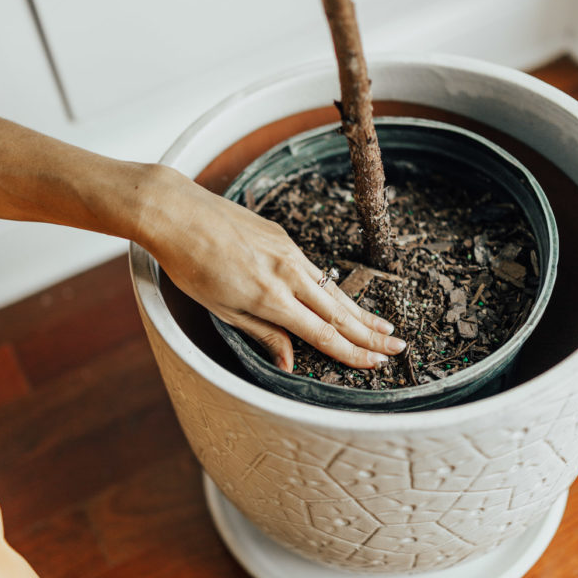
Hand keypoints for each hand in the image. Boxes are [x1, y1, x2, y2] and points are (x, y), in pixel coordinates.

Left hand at [138, 165, 405, 371]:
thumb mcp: (222, 309)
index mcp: (270, 298)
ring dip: (361, 312)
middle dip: (371, 334)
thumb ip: (262, 334)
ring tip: (384, 327)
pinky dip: (336, 290)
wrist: (179, 214)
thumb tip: (289, 362)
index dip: (352, 352)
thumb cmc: (190, 264)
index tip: (376, 363)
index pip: (322, 334)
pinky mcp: (284, 238)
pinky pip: (317, 271)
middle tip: (398, 347)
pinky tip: (344, 302)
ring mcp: (289, 253)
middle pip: (339, 312)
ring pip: (333, 290)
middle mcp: (287, 274)